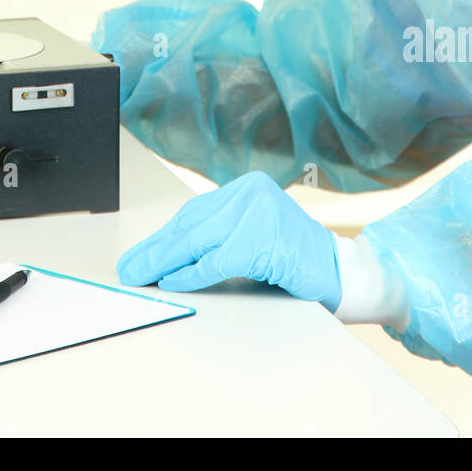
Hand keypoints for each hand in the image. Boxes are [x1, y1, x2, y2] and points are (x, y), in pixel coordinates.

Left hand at [116, 171, 341, 308]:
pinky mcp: (265, 241)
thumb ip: (219, 236)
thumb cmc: (296, 260)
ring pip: (198, 241)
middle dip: (155, 250)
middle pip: (191, 224)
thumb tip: (166, 257)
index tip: (137, 255)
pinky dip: (191, 274)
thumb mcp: (253, 236)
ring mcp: (260, 214)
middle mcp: (251, 192)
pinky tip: (171, 283)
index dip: (162, 237)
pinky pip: (217, 260)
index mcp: (248, 186)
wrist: (343, 273)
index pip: (193, 213)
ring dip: (164, 263)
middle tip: (128, 269)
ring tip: (140, 278)